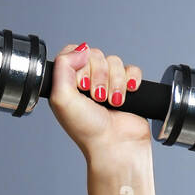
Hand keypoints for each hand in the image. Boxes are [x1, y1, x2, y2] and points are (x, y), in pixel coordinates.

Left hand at [48, 43, 152, 158]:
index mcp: (67, 81)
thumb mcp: (61, 98)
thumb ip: (62, 67)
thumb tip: (81, 49)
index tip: (81, 84)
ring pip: (115, 61)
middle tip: (96, 97)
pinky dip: (131, 81)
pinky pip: (132, 69)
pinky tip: (128, 95)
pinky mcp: (128, 87)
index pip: (72, 51)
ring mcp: (108, 83)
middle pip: (95, 54)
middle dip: (99, 76)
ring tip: (111, 102)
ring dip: (115, 83)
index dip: (79, 63)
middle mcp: (86, 80)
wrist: (116, 145)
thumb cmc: (86, 128)